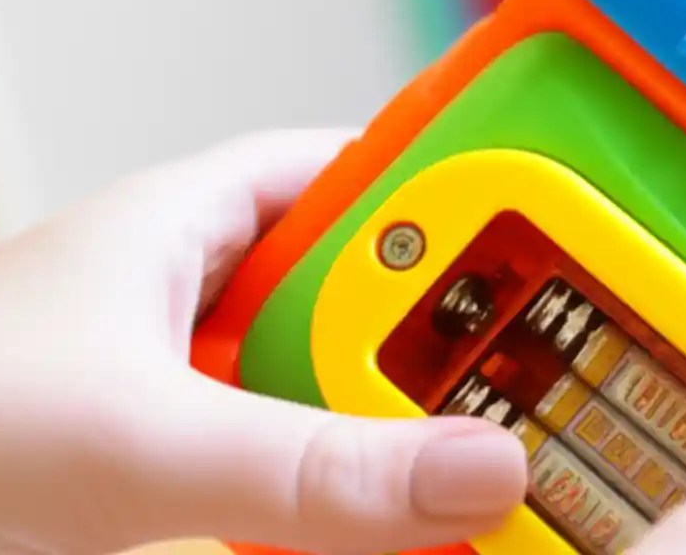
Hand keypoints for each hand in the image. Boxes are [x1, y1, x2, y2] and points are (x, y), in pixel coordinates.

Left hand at [0, 130, 528, 554]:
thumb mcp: (141, 441)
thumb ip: (310, 466)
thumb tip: (474, 468)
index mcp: (185, 223)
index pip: (350, 167)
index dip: (448, 183)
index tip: (543, 228)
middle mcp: (196, 294)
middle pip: (362, 292)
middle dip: (440, 336)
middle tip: (528, 379)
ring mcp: (187, 384)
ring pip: (331, 391)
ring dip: (392, 432)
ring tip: (476, 467)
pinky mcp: (178, 464)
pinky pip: (292, 469)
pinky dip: (341, 502)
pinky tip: (385, 536)